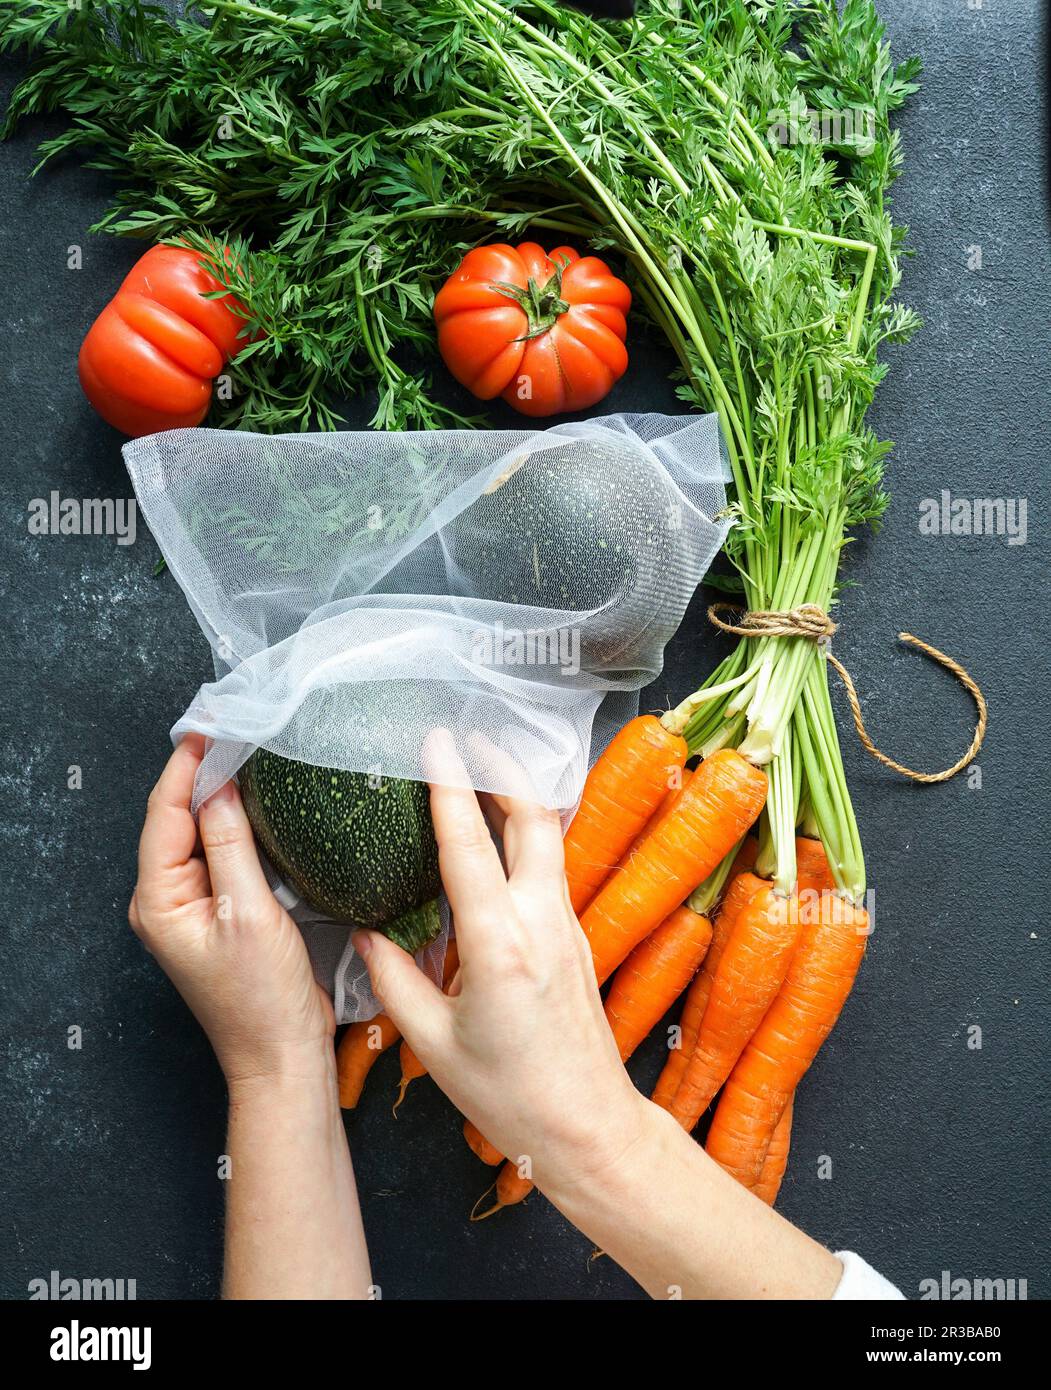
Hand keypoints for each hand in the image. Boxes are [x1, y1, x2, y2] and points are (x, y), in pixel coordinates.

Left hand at [129, 734, 334, 1085]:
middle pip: (175, 819)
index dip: (184, 766)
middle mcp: (166, 902)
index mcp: (160, 902)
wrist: (283, 1057)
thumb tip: (220, 786)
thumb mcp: (250, 914)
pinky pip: (220, 855)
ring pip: (199, 835)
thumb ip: (231, 845)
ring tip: (244, 753)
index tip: (209, 726)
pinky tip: (257, 805)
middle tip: (231, 728)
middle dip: (199, 772)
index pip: (164, 814)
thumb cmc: (263, 1000)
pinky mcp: (219, 913)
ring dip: (218, 796)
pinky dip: (234, 825)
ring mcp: (191, 908)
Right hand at [353, 731, 649, 1197]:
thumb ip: (392, 979)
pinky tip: (499, 837)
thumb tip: (363, 932)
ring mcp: (566, 925)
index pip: (468, 844)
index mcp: (499, 944)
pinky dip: (525, 834)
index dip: (449, 785)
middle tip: (468, 739)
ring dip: (516, 795)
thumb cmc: (509, 1096)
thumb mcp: (432, 1043)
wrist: (588, 1126)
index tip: (434, 741)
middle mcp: (541, 921)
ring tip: (480, 770)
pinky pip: (549, 866)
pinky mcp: (575, 937)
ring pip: (548, 837)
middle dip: (502, 766)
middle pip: (532, 816)